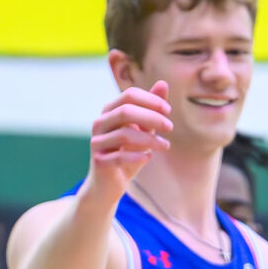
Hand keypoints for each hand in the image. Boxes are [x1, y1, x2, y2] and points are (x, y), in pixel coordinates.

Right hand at [87, 80, 172, 198]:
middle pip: (126, 112)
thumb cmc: (127, 154)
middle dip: (151, 117)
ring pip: (124, 134)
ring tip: (165, 146)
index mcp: (109, 111)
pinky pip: (120, 156)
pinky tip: (149, 157)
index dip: (150, 100)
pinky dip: (137, 156)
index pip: (129, 95)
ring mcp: (97, 142)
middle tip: (170, 127)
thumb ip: (151, 110)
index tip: (168, 111)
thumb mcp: (143, 131)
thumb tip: (163, 84)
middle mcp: (100, 123)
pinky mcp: (99, 161)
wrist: (108, 185)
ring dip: (149, 139)